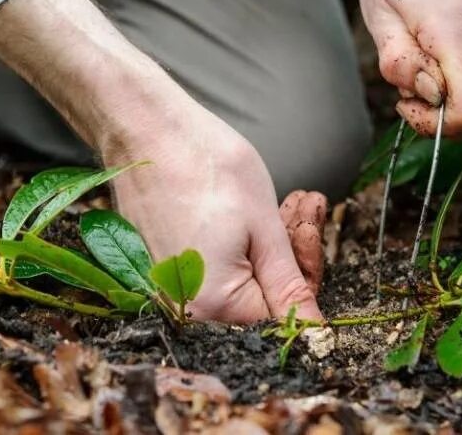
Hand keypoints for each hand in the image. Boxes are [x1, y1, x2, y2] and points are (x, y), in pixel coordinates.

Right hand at [0, 0, 320, 323]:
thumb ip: (289, 285)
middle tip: (302, 205)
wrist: (147, 129)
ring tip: (285, 198)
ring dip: (271, 243)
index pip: (283, 315)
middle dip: (292, 253)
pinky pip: (218, 268)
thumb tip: (314, 331)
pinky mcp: (166, 271)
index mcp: (214, 306)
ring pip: (244, 280)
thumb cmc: (207, 167)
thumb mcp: (264, 226)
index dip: (306, 271)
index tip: (311, 227)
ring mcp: (172, 290)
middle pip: (263, 299)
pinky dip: (243, 242)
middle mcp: (186, 309)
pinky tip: (253, 207)